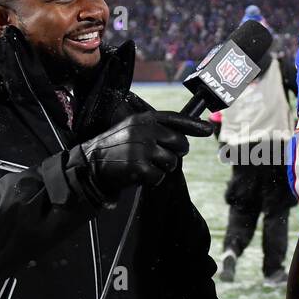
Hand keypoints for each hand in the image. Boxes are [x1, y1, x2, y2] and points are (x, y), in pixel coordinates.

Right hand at [79, 110, 213, 197]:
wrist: (90, 163)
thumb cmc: (115, 148)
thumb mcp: (132, 129)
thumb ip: (155, 129)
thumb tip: (183, 136)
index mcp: (144, 119)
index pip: (174, 118)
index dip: (193, 125)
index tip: (208, 129)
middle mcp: (145, 130)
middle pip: (180, 143)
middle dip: (175, 153)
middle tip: (160, 157)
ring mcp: (142, 148)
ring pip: (172, 162)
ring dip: (162, 168)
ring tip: (144, 165)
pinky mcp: (139, 166)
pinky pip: (160, 177)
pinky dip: (152, 180)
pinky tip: (139, 175)